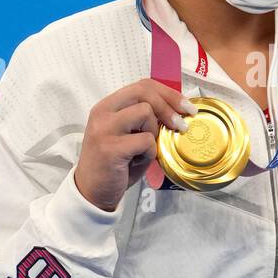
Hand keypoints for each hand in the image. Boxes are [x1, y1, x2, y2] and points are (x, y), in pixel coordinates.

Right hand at [73, 78, 198, 211]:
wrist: (92, 192)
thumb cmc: (115, 164)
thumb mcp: (129, 134)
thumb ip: (145, 119)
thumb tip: (179, 110)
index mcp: (107, 106)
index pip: (142, 85)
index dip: (168, 93)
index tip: (186, 106)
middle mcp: (103, 112)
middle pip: (144, 92)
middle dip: (169, 106)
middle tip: (181, 125)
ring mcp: (104, 129)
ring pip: (145, 113)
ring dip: (154, 132)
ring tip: (144, 149)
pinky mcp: (110, 148)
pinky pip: (145, 140)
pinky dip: (149, 152)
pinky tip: (137, 161)